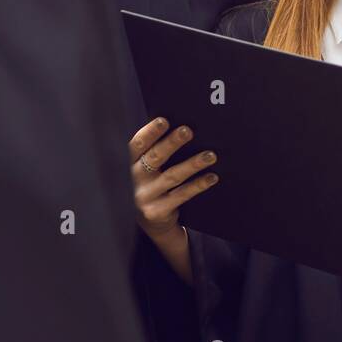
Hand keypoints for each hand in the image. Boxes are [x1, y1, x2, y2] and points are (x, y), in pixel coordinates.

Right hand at [129, 117, 218, 243]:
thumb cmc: (149, 185)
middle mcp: (134, 180)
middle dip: (171, 143)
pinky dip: (198, 185)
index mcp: (129, 164)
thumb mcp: (143, 169)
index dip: (150, 132)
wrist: (149, 221)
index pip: (137, 145)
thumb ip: (152, 151)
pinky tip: (211, 177)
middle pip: (155, 158)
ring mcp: (145, 197)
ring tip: (210, 155)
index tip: (164, 121)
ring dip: (192, 164)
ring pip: (172, 176)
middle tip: (187, 131)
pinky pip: (182, 195)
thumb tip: (176, 127)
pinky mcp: (158, 211)